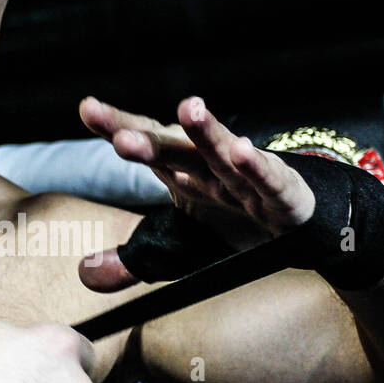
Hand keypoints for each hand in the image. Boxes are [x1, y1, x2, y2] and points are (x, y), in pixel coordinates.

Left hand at [77, 96, 317, 290]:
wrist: (296, 222)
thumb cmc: (233, 222)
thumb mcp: (179, 247)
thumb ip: (136, 260)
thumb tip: (87, 274)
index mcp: (181, 171)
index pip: (146, 146)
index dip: (118, 127)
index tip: (88, 109)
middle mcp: (208, 168)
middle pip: (174, 149)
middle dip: (149, 140)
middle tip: (121, 136)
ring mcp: (245, 178)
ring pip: (221, 154)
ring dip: (206, 132)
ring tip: (189, 108)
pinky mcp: (281, 193)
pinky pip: (268, 179)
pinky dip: (257, 166)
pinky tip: (243, 150)